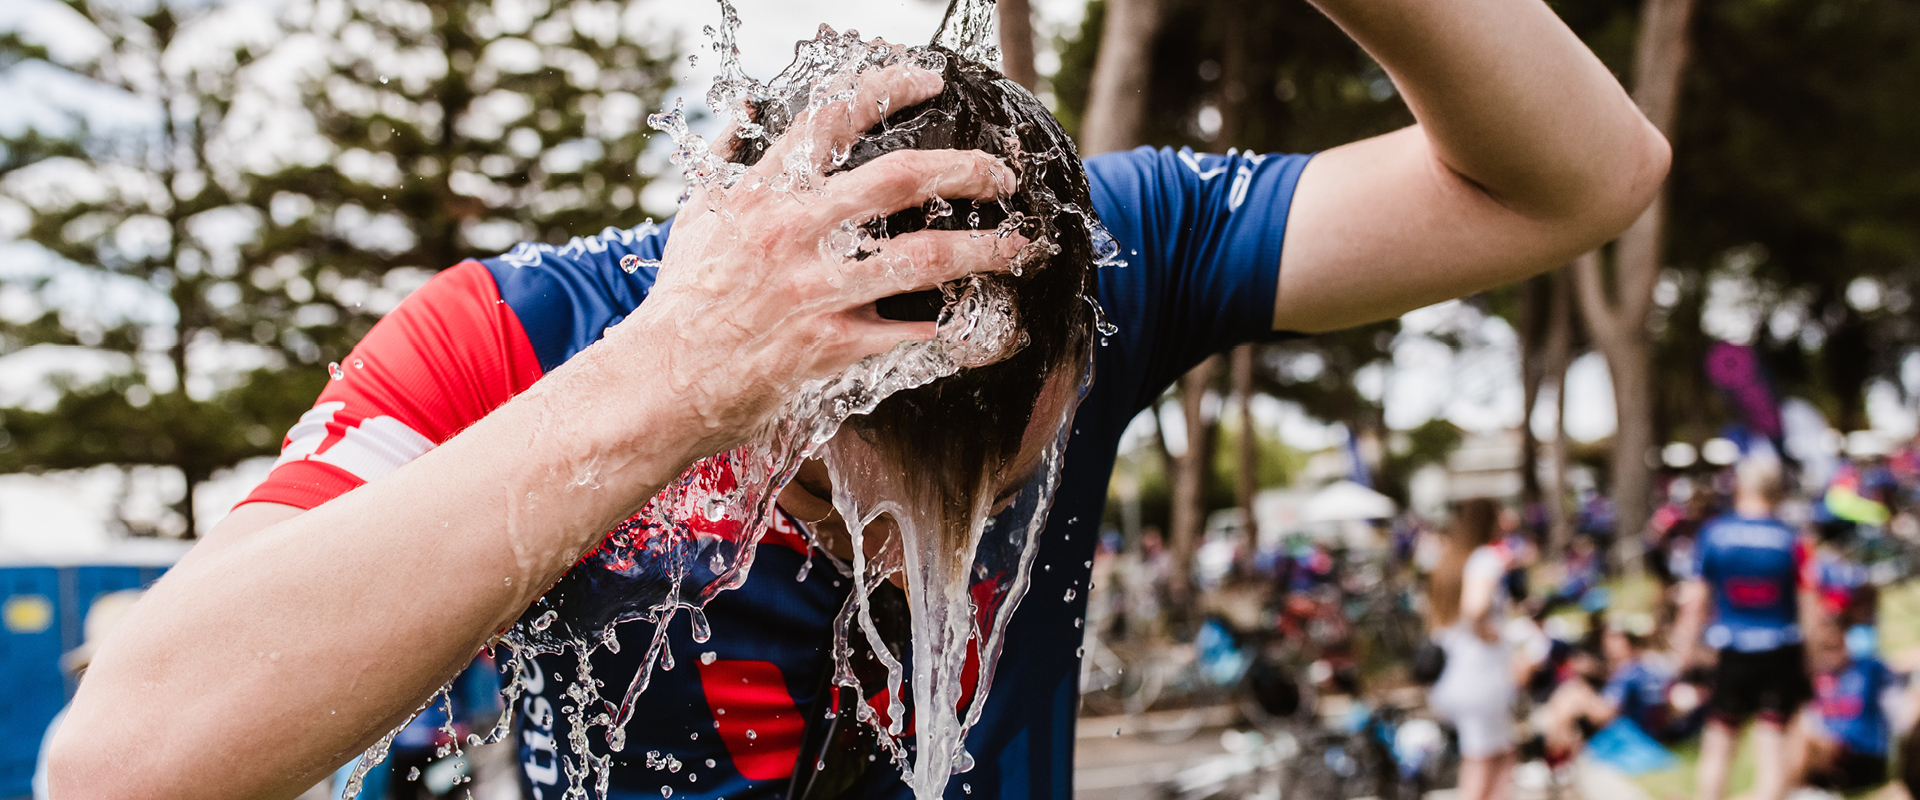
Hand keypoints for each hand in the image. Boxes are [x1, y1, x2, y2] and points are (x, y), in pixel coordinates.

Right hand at [620, 63, 1024, 452]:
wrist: (662, 383)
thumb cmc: (682, 299)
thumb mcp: (696, 214)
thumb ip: (728, 155)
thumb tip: (751, 105)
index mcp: (762, 194)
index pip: (832, 119)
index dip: (886, 89)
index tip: (929, 82)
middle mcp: (792, 235)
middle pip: (899, 180)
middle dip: (964, 169)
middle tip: (1002, 175)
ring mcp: (815, 292)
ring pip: (921, 258)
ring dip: (982, 250)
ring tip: (1018, 247)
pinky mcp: (831, 347)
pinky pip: (908, 333)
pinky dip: (945, 327)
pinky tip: (973, 322)